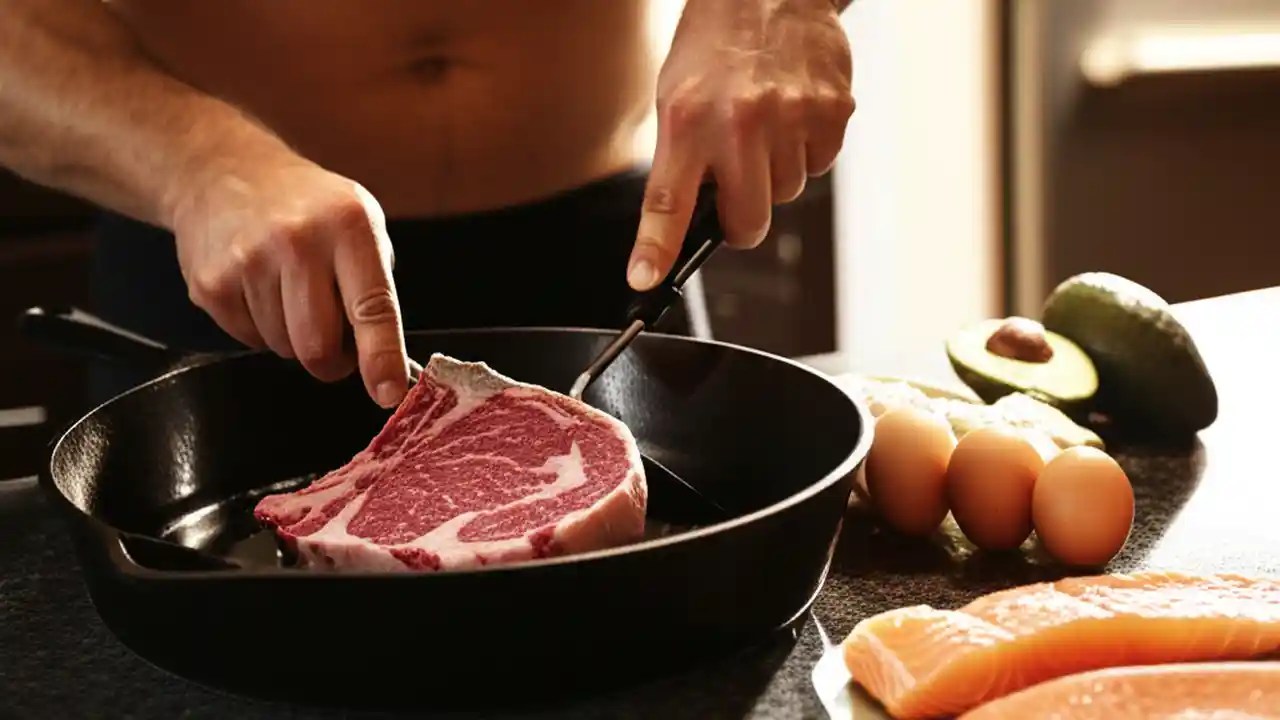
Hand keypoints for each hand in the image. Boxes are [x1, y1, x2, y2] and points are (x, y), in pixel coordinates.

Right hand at [168, 155, 409, 407]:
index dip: (381, 357)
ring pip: (283, 349)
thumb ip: (375, 286)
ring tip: (289, 292)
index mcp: (348, 225)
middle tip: (334, 345)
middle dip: (331, 362)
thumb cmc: (307, 206)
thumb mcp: (360, 221)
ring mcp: (248, 262)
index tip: (389, 392)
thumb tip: (385, 362)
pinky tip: (259, 289)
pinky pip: (248, 340)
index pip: (371, 306)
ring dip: (293, 339)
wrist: (223, 172)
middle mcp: (297, 241)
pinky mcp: (211, 284)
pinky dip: (260, 328)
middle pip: (317, 347)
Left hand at [627, 0, 853, 289]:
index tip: (645, 279)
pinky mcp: (831, 112)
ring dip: (775, 175)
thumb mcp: (676, 96)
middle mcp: (738, 122)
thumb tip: (690, 221)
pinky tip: (792, 115)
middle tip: (734, 196)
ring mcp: (790, 118)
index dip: (656, 248)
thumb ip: (683, 160)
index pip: (667, 201)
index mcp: (687, 119)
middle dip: (741, 221)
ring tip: (764, 127)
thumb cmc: (717, 42)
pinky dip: (807, 150)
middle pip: (747, 221)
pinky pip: (819, 165)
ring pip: (787, 194)